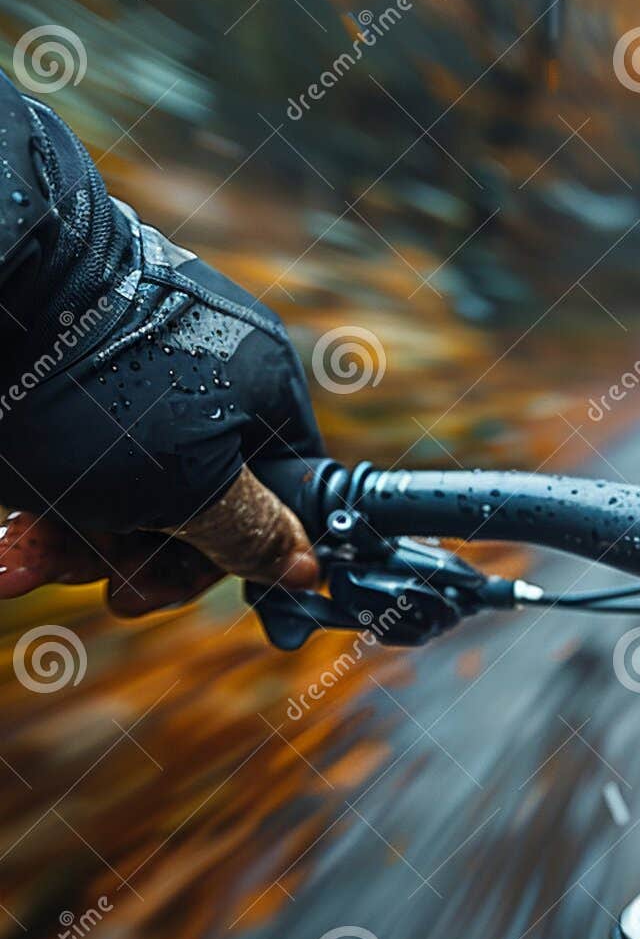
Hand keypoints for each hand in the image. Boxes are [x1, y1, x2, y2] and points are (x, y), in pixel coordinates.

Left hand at [0, 255, 326, 615]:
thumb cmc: (93, 386)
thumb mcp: (186, 488)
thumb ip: (252, 533)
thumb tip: (310, 566)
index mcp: (263, 386)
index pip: (279, 489)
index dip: (233, 551)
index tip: (172, 585)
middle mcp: (208, 364)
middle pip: (190, 492)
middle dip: (134, 553)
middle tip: (101, 588)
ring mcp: (134, 355)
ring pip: (116, 477)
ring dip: (69, 538)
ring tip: (18, 565)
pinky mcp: (66, 350)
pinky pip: (66, 442)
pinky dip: (36, 496)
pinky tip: (5, 541)